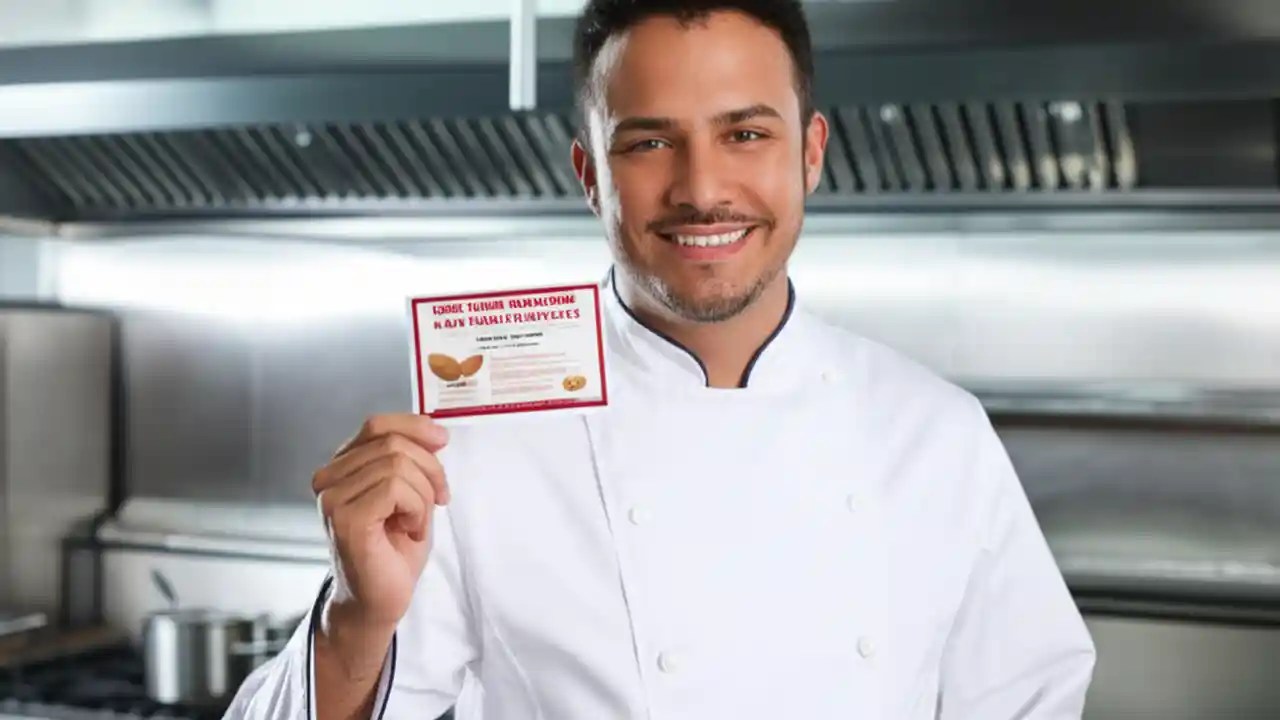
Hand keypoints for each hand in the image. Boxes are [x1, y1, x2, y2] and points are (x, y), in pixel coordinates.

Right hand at [313, 414, 450, 630]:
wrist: (380, 602)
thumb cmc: (394, 551)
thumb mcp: (410, 492)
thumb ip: (412, 459)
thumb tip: (434, 430)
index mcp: (341, 468)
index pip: (377, 425)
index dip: (415, 427)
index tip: (442, 441)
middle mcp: (328, 479)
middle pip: (393, 443)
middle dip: (429, 469)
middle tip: (438, 500)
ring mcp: (332, 499)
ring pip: (398, 465)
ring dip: (423, 496)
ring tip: (416, 524)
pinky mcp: (345, 518)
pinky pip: (396, 488)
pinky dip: (417, 509)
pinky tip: (410, 531)